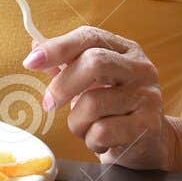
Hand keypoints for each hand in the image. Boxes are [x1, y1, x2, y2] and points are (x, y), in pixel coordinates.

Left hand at [25, 26, 175, 168]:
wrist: (150, 143)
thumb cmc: (113, 109)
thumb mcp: (91, 82)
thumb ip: (66, 64)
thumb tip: (35, 44)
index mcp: (125, 50)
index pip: (90, 36)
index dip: (57, 47)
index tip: (31, 62)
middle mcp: (141, 68)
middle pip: (94, 62)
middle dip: (63, 85)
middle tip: (49, 104)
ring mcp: (148, 96)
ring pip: (93, 103)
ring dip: (77, 122)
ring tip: (86, 128)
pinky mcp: (149, 125)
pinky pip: (102, 131)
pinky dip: (91, 140)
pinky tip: (102, 141)